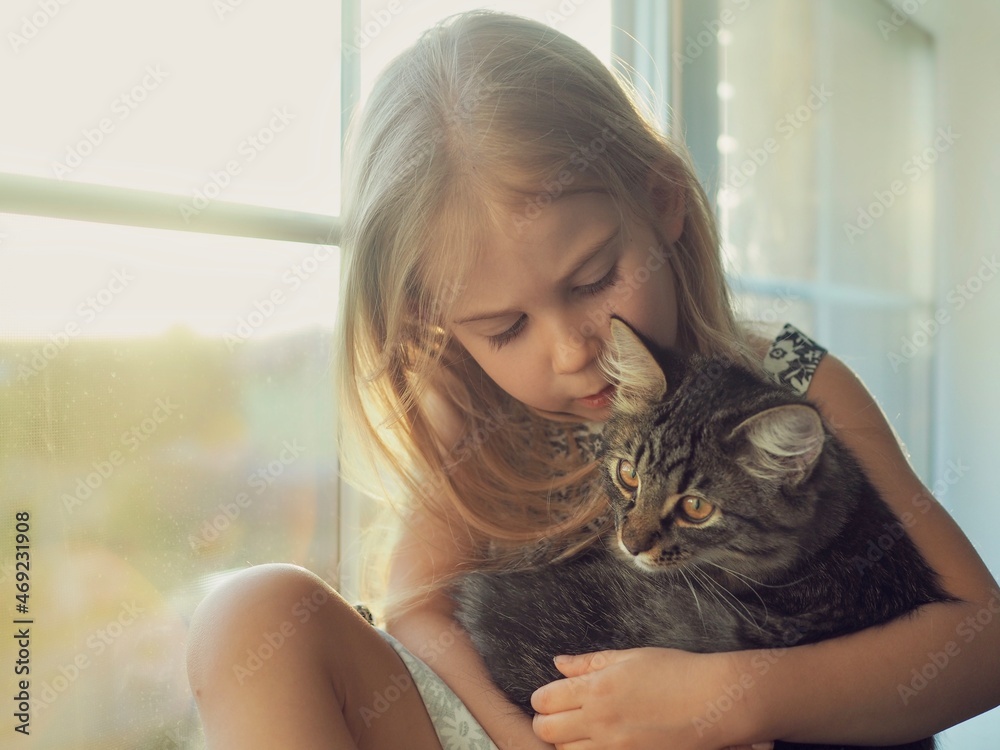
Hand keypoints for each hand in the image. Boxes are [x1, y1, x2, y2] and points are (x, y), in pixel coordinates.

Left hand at [530, 647, 773, 749]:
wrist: (713, 702)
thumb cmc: (675, 672)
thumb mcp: (630, 657)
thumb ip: (589, 662)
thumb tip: (559, 663)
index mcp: (598, 688)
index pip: (546, 699)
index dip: (541, 698)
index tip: (548, 695)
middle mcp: (601, 720)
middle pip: (546, 730)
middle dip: (544, 721)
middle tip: (555, 713)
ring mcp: (615, 745)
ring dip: (563, 741)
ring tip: (576, 728)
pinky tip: (596, 740)